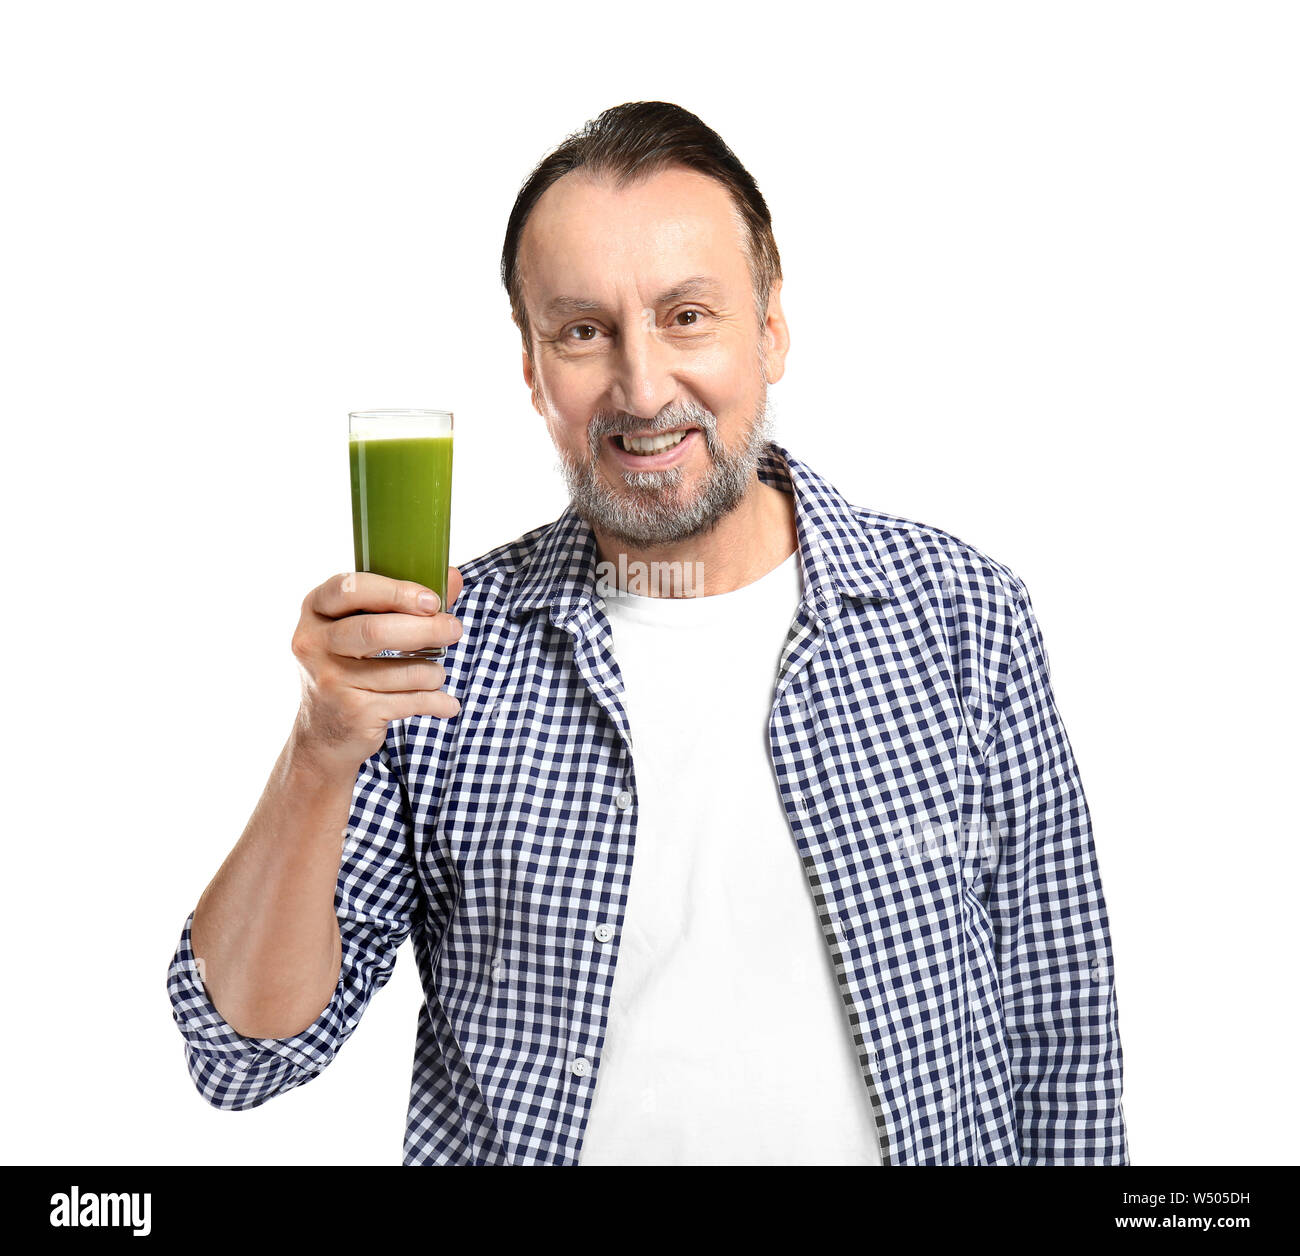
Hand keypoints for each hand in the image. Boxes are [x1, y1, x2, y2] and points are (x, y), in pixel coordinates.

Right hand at [289, 568, 464, 773]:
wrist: (323, 733)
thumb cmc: (353, 666)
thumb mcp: (363, 627)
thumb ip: (404, 601)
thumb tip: (452, 577)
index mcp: (316, 610)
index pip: (350, 589)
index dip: (396, 591)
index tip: (432, 600)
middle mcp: (314, 644)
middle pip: (376, 631)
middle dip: (427, 628)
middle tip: (454, 629)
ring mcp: (331, 681)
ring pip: (403, 671)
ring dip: (433, 672)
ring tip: (435, 675)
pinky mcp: (354, 713)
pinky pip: (411, 701)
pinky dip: (437, 702)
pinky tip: (446, 704)